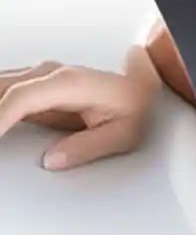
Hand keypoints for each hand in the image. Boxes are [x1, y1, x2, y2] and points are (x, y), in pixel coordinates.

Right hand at [0, 45, 161, 168]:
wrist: (141, 87)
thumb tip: (52, 159)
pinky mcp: (35, 85)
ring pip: (1, 86)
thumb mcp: (123, 134)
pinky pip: (4, 93)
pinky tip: (0, 124)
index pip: (21, 97)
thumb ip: (87, 147)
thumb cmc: (136, 106)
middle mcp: (52, 74)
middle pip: (3, 88)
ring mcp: (41, 77)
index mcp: (72, 84)